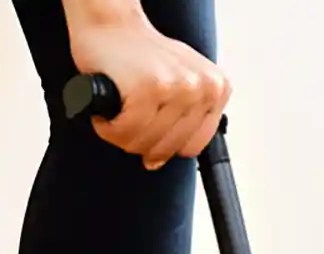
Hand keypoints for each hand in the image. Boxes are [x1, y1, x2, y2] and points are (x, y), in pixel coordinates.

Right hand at [64, 0, 228, 169]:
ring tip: (117, 112)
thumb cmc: (140, 54)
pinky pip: (125, 133)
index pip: (193, 146)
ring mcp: (178, 87)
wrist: (110, 22)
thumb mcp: (178, 83)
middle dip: (140, 142)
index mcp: (216, 88)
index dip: (165, 145)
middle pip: (169, 148)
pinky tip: (107, 111)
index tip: (148, 132)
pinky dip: (108, 128)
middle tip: (126, 119)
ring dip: (121, 135)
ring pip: (145, 144)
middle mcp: (202, 87)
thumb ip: (180, 122)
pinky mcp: (149, 89)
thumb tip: (159, 162)